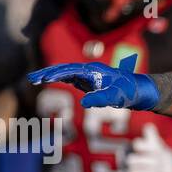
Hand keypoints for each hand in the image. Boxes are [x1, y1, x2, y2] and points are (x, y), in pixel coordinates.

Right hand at [27, 53, 160, 109]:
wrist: (140, 91)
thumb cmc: (129, 92)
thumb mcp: (116, 97)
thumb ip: (101, 98)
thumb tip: (84, 102)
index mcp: (93, 71)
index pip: (69, 70)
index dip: (54, 74)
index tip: (42, 78)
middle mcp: (89, 70)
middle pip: (64, 69)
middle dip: (47, 73)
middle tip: (31, 78)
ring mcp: (89, 75)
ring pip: (66, 73)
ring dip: (50, 75)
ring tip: (35, 80)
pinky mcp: (91, 81)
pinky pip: (72, 78)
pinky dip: (60, 79)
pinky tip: (51, 81)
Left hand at [125, 128, 171, 171]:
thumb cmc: (169, 164)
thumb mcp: (164, 150)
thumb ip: (153, 140)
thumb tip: (148, 126)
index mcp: (162, 151)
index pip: (143, 144)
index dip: (139, 146)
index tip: (139, 149)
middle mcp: (164, 161)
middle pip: (134, 160)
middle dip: (132, 163)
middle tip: (132, 165)